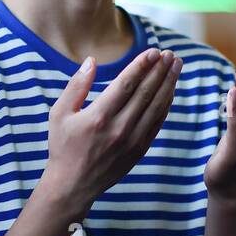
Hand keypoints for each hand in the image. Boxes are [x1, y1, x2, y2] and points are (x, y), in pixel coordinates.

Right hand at [42, 48, 181, 218]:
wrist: (73, 185)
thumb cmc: (64, 146)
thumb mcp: (60, 113)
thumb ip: (76, 86)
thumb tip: (91, 61)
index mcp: (99, 116)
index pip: (126, 84)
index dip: (142, 65)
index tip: (153, 51)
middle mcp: (119, 128)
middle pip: (146, 92)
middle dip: (160, 70)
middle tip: (169, 54)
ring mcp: (132, 140)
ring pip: (156, 106)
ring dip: (168, 84)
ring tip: (176, 66)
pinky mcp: (139, 150)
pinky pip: (157, 123)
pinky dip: (166, 105)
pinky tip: (170, 91)